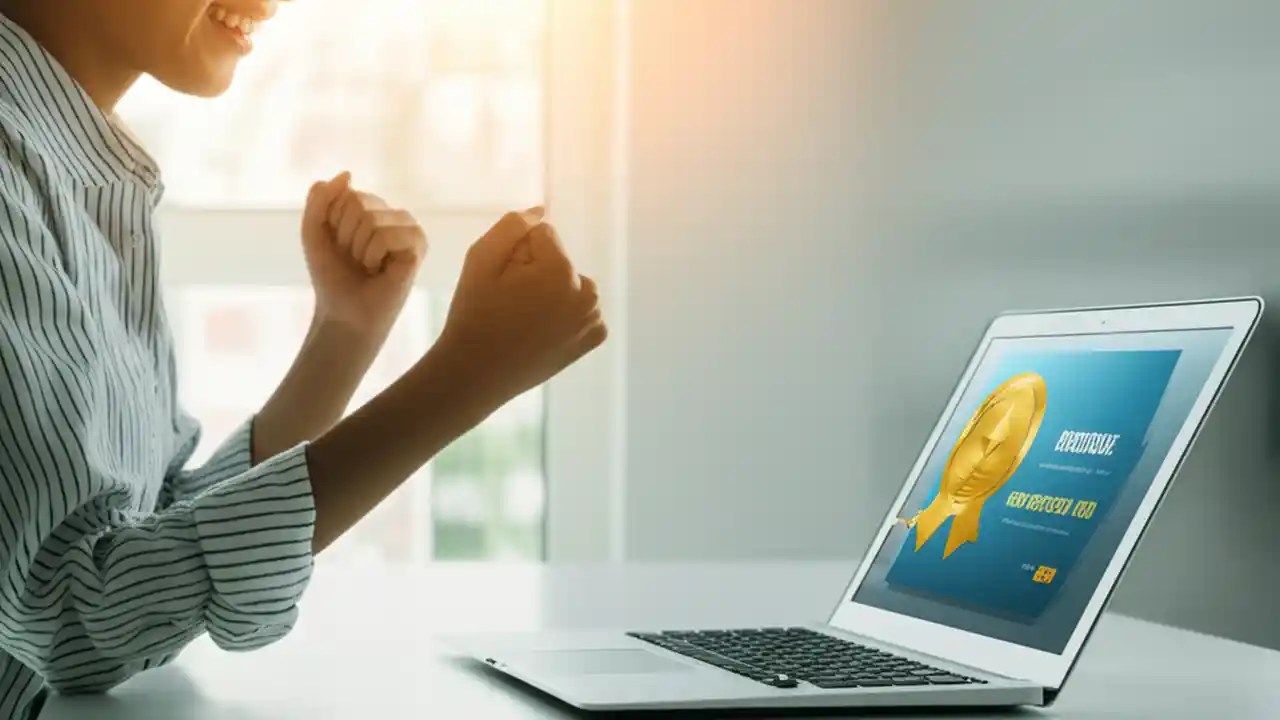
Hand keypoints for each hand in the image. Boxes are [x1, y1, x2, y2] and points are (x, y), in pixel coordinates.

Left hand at [302, 172, 427, 337]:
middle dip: (345, 235)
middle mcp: (391, 214)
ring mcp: (408, 229)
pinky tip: (382, 270)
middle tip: (354, 259)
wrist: (344, 312)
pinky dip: (374, 255)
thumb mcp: (313, 231)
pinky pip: (387, 235)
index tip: (338, 246)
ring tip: (368, 266)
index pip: (345, 192)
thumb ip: (321, 199)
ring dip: (359, 248)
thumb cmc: (331, 275)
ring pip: (372, 219)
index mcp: (369, 206)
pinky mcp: (419, 246)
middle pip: (359, 202)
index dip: (332, 222)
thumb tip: (347, 173)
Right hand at [437, 208, 606, 402]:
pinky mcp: (594, 337)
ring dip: (551, 291)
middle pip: (559, 260)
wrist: (477, 374)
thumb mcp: (481, 259)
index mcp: (562, 271)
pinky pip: (579, 307)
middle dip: (537, 271)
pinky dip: (564, 314)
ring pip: (570, 283)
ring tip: (523, 319)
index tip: (502, 283)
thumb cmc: (474, 314)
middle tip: (510, 304)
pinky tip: (541, 332)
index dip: (516, 253)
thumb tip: (542, 210)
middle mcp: (588, 293)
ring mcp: (594, 318)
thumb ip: (513, 225)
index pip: (542, 235)